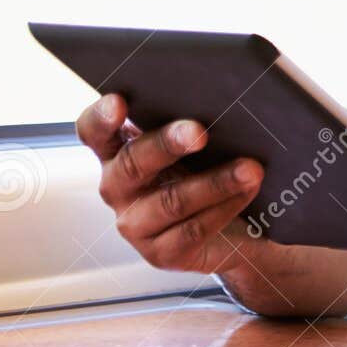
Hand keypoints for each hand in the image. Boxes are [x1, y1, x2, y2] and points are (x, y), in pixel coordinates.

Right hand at [75, 94, 346, 316]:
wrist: (239, 229)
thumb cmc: (213, 170)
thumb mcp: (201, 145)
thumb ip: (195, 123)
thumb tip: (224, 93)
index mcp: (119, 151)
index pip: (95, 132)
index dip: (102, 117)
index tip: (120, 101)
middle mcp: (119, 188)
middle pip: (133, 163)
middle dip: (167, 145)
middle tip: (199, 132)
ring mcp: (136, 224)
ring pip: (171, 201)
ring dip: (215, 182)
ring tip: (250, 167)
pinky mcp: (162, 253)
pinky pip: (193, 229)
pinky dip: (226, 207)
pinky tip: (249, 191)